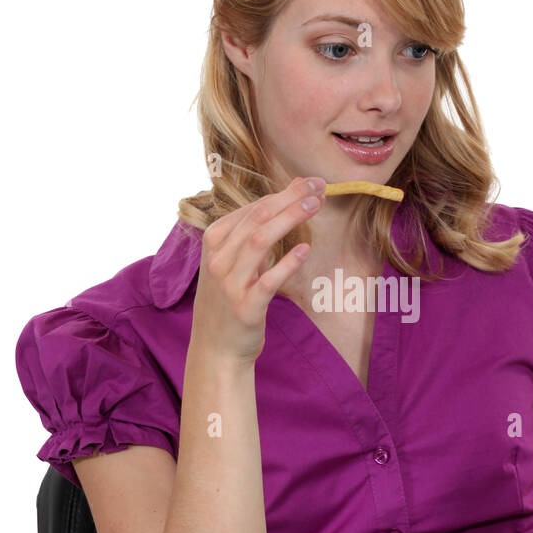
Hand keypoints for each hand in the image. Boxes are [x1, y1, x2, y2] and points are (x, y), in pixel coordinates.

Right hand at [189, 175, 325, 363]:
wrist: (216, 350)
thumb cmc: (229, 301)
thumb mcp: (234, 262)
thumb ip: (255, 233)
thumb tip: (289, 197)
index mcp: (214, 242)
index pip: (251, 208)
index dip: (282, 192)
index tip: (310, 183)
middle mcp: (218, 259)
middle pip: (256, 218)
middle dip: (289, 198)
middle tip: (318, 187)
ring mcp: (229, 283)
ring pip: (259, 241)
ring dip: (289, 219)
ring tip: (314, 206)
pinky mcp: (245, 308)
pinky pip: (267, 281)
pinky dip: (286, 263)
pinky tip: (305, 249)